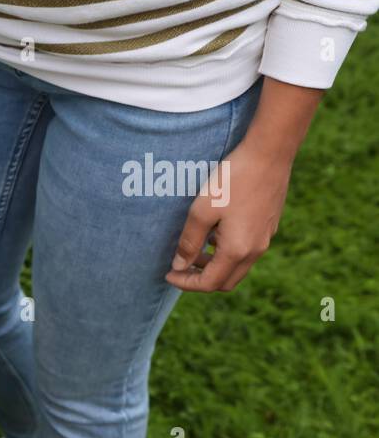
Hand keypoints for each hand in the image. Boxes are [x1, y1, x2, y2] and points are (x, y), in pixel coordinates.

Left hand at [165, 140, 290, 292]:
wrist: (270, 154)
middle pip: (225, 281)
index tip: (167, 274)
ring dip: (214, 265)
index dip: (185, 283)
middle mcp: (255, 250)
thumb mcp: (202, 211)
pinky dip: (227, 252)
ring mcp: (265, 238)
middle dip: (200, 279)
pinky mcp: (268, 225)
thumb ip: (189, 242)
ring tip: (193, 250)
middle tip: (179, 267)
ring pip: (237, 267)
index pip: (209, 283)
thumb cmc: (232, 180)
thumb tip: (180, 266)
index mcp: (238, 250)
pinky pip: (246, 251)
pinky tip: (214, 233)